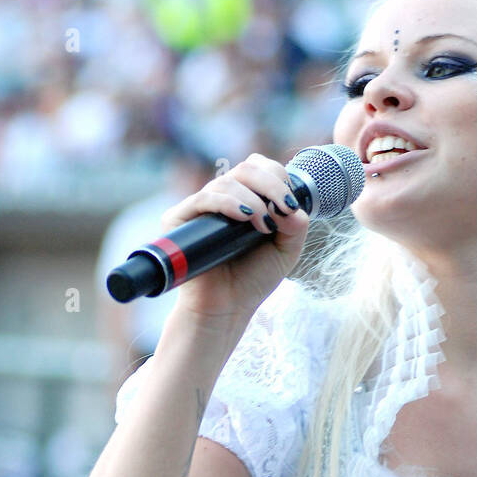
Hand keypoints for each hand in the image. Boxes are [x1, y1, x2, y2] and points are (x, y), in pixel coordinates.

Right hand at [160, 153, 309, 321]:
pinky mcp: (179, 219)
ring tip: (265, 227)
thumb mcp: (285, 251)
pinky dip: (229, 203)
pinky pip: (204, 198)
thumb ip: (296, 227)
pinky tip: (246, 216)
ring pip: (228, 181)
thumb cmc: (252, 280)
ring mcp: (200, 206)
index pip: (261, 168)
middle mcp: (222, 197)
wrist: (225, 309)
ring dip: (254, 199)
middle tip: (285, 208)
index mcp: (245, 199)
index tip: (291, 206)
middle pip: (247, 167)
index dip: (279, 178)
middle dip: (272, 184)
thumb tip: (295, 207)